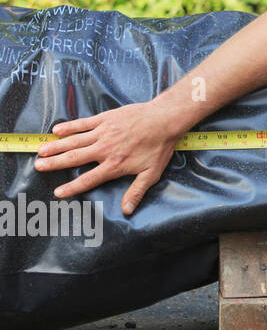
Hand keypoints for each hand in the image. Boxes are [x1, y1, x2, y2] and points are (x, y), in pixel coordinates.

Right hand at [33, 101, 183, 215]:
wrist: (164, 119)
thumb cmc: (159, 147)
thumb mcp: (151, 173)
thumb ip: (136, 192)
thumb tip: (127, 211)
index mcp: (114, 165)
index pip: (88, 179)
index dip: (72, 187)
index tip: (57, 192)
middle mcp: (104, 150)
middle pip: (74, 158)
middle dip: (54, 163)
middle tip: (38, 166)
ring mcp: (103, 132)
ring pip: (74, 141)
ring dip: (56, 146)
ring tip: (40, 151)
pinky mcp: (105, 119)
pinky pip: (83, 123)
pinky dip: (69, 127)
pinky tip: (56, 131)